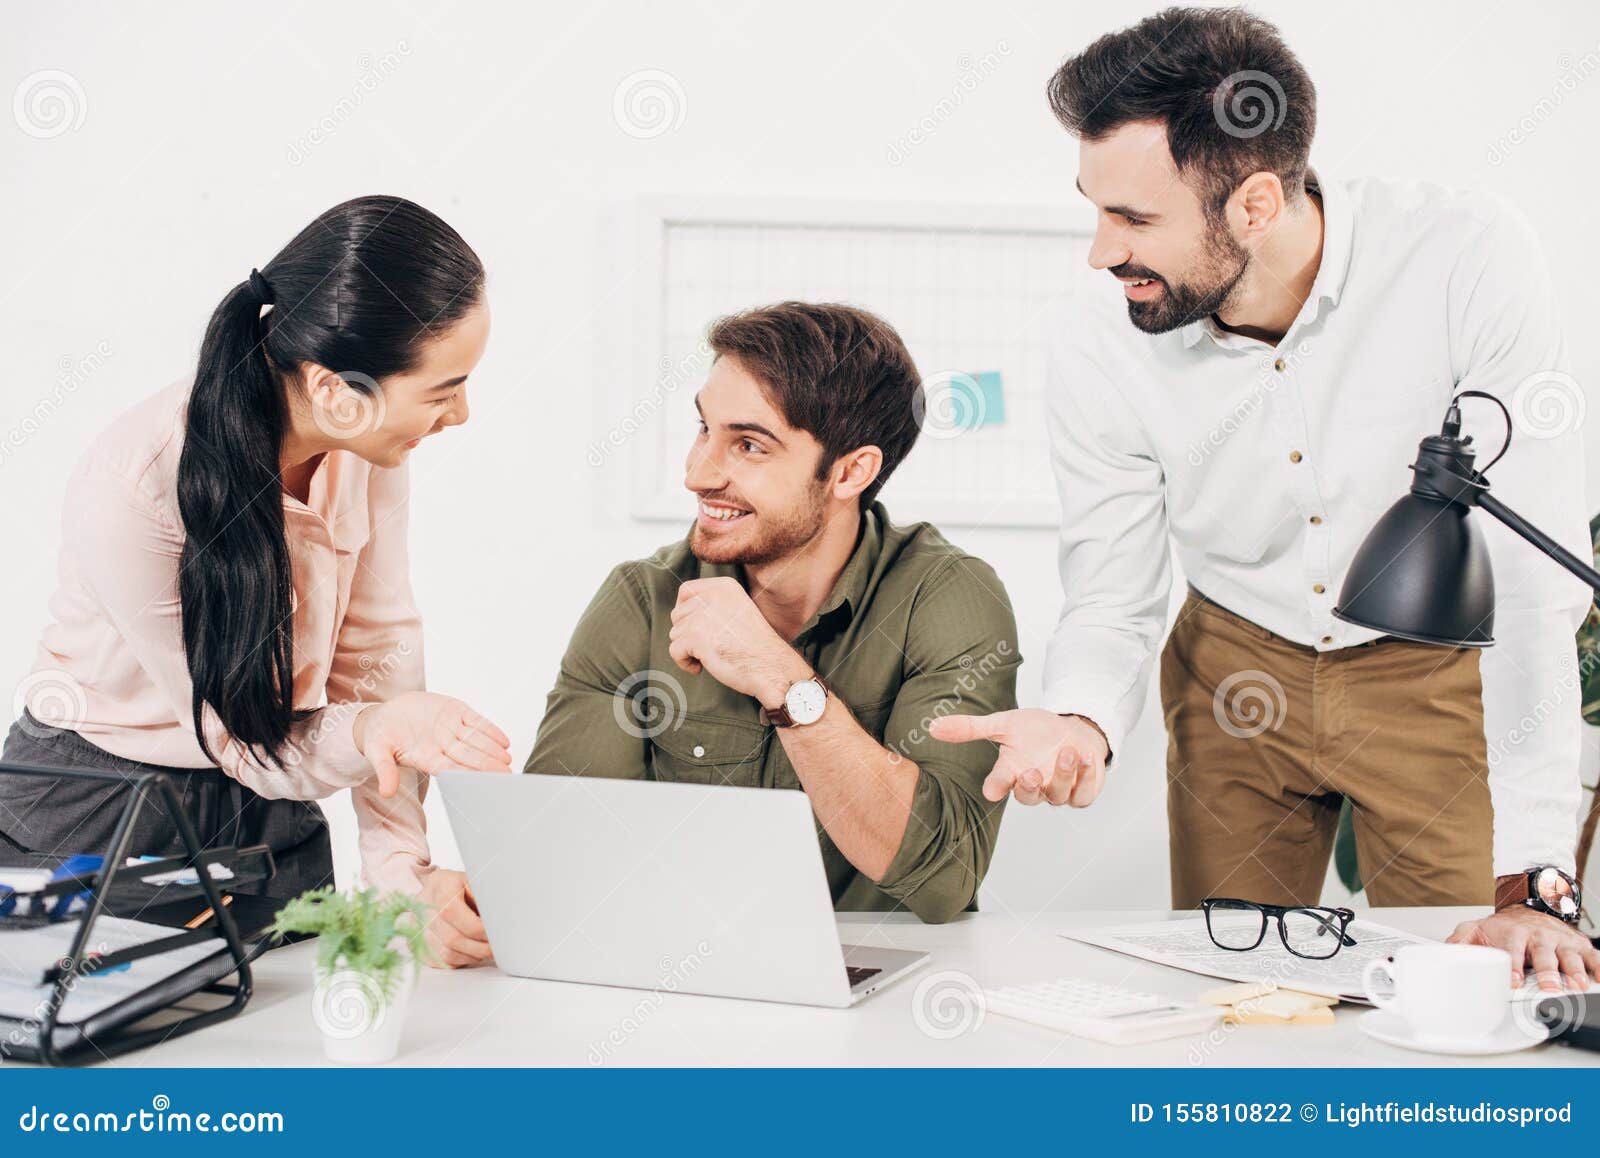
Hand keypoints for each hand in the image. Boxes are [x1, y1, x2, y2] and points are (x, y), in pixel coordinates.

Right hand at [353, 691, 511, 796]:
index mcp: (426, 758)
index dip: (467, 774)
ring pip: (475, 740)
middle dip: (486, 764)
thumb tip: (386, 792)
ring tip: (507, 757)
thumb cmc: (380, 737)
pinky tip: (504, 740)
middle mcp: (443, 746)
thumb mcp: (377, 751)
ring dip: (492, 749)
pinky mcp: (454, 712)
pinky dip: (489, 729)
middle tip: (505, 772)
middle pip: (468, 756)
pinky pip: (475, 721)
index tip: (483, 782)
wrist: (385, 715)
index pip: (450, 769)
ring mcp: (450, 728)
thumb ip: (384, 769)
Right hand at [417, 868, 492, 968]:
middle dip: (480, 948)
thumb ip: (485, 897)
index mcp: (441, 888)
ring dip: (472, 956)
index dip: (482, 931)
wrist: (435, 887)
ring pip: (447, 954)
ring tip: (487, 949)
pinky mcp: (417, 944)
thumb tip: (501, 919)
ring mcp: (417, 928)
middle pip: (453, 939)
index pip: (458, 915)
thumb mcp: (475, 880)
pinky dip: (461, 959)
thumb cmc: (459, 885)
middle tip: (499, 948)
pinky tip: (472, 951)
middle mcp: (424, 909)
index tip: (499, 935)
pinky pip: (441, 960)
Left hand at [668, 577, 807, 705]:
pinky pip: (675, 650)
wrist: (771, 667)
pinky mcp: (696, 636)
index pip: (686, 590)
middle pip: (678, 614)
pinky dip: (684, 663)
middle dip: (687, 634)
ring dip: (688, 649)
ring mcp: (703, 615)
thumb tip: (682, 612)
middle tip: (707, 647)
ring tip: (709, 656)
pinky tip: (701, 667)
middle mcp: (712, 596)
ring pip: (675, 633)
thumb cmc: (757, 647)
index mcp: (724, 587)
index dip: (684, 611)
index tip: (694, 627)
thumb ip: (713, 606)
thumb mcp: (737, 612)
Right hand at [928, 709, 1107, 806]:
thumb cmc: (1036, 732)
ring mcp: (1058, 791)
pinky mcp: (1081, 792)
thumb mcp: (1004, 723)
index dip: (996, 787)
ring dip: (1062, 775)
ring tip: (1067, 752)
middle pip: (1028, 797)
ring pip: (1057, 795)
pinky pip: (1084, 794)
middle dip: (1028, 787)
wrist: (1073, 731)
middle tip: (1029, 772)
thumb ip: (971, 728)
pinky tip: (1086, 758)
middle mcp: (1034, 785)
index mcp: (1012, 772)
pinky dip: (1086, 777)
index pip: (1000, 784)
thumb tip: (933, 726)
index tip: (991, 790)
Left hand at [1447, 905, 1599, 991]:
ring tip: (1578, 985)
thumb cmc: (1503, 927)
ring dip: (1575, 971)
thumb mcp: (1476, 929)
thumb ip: (1459, 941)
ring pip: (1570, 956)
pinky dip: (1598, 968)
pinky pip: (1593, 957)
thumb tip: (1445, 953)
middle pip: (1544, 954)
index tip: (1513, 981)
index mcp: (1513, 933)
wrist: (1528, 909)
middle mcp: (1539, 936)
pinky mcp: (1579, 945)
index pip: (1512, 949)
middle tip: (1550, 988)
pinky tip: (1598, 980)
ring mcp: (1561, 940)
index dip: (1512, 965)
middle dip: (1547, 972)